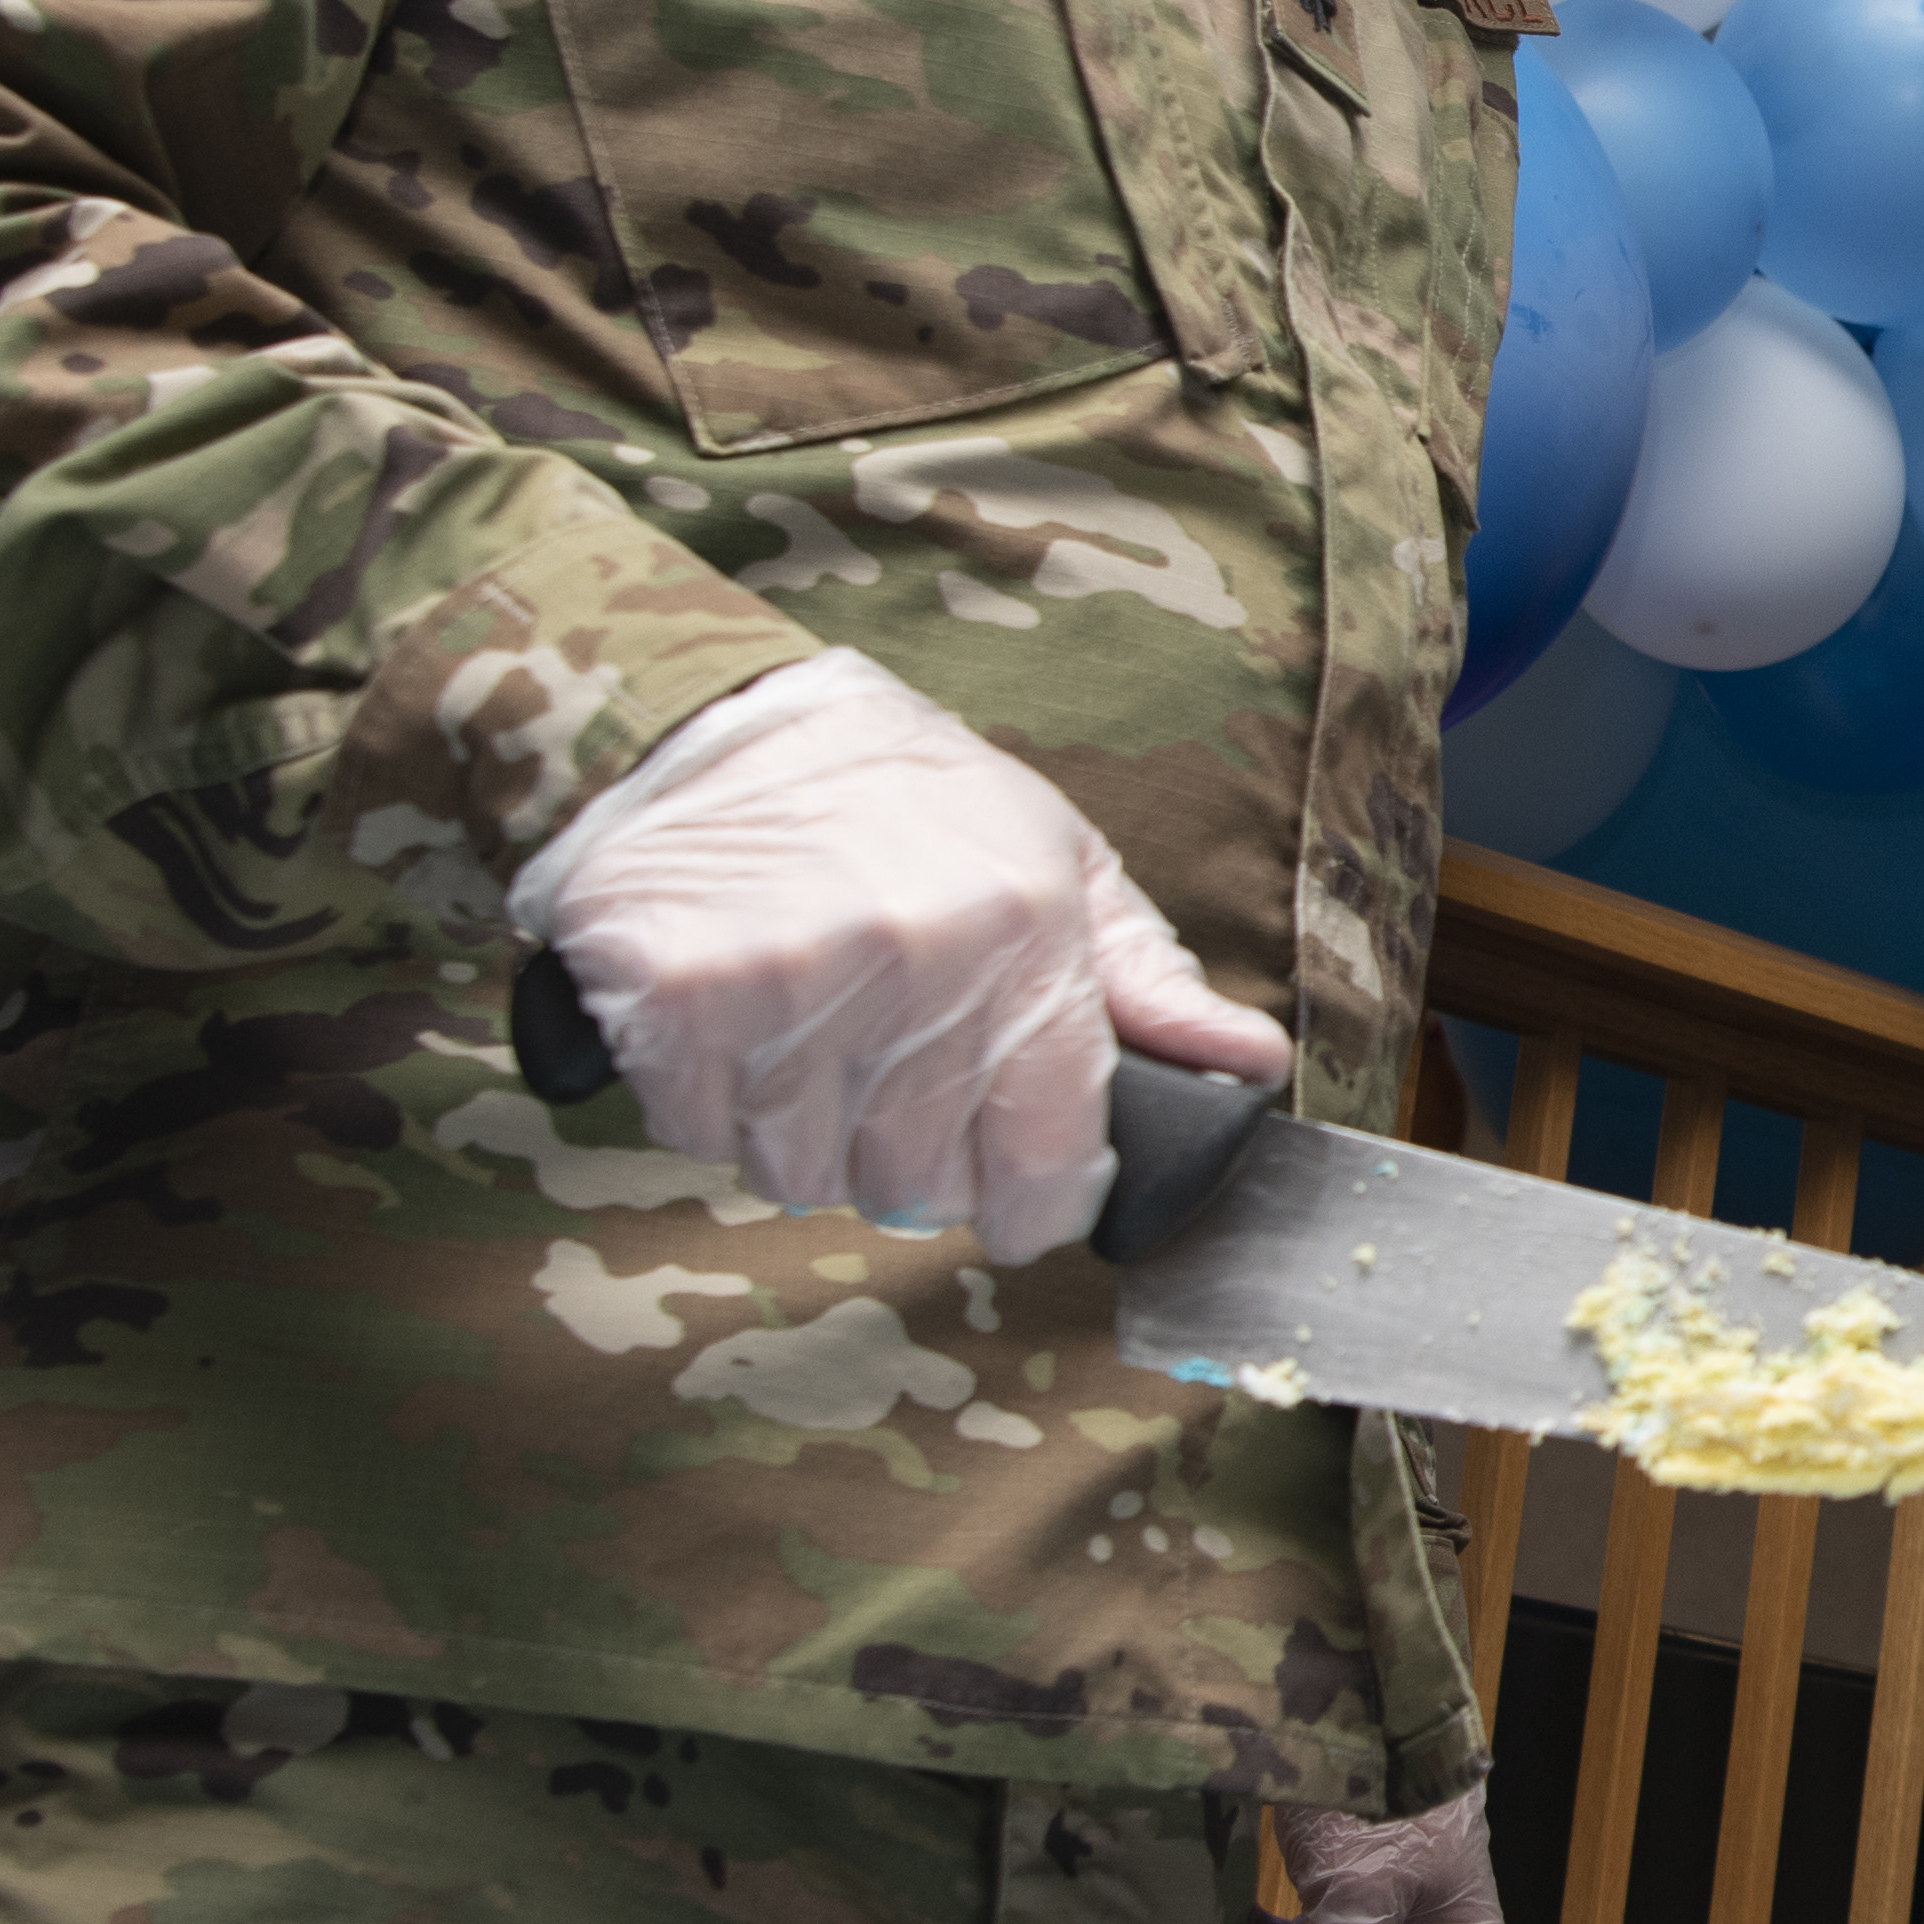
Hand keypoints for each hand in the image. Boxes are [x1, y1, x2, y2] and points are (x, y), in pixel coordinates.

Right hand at [506, 646, 1292, 1255]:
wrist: (715, 720)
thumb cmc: (903, 800)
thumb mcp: (1058, 860)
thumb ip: (1149, 981)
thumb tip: (1249, 1063)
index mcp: (1022, 929)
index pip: (1049, 1164)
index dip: (1036, 1203)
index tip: (1019, 1191)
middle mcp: (911, 960)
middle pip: (921, 1186)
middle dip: (912, 1158)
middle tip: (891, 1074)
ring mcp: (784, 983)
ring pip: (807, 1175)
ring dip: (810, 1136)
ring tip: (811, 1035)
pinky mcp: (674, 1000)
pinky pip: (709, 1138)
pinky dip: (719, 1109)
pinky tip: (737, 1023)